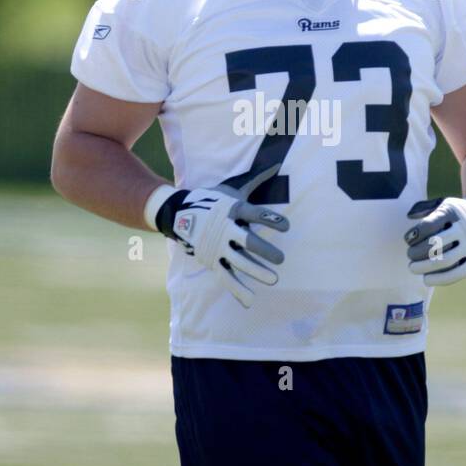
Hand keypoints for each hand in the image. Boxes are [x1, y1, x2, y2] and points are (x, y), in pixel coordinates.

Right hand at [150, 164, 288, 307]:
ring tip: (274, 279)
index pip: (255, 214)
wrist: (178, 213)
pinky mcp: (211, 259)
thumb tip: (277, 164)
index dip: (270, 219)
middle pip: (247, 241)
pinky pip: (226, 276)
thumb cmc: (213, 199)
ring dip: (256, 271)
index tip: (286, 226)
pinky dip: (237, 289)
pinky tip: (251, 300)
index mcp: (233, 208)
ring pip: (239, 261)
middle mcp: (226, 228)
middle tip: (281, 259)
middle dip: (264, 251)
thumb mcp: (233, 187)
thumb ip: (256, 180)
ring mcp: (218, 246)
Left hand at [404, 191, 465, 286]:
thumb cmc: (456, 216)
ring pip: (444, 261)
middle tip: (410, 256)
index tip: (408, 240)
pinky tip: (426, 279)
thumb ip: (425, 209)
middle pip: (435, 245)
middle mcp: (464, 229)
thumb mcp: (444, 205)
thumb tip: (409, 216)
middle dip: (416, 253)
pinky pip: (456, 274)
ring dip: (424, 267)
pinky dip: (439, 279)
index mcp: (453, 213)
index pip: (428, 226)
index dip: (414, 235)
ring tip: (413, 268)